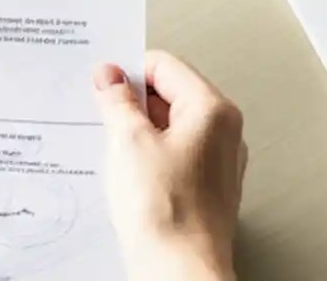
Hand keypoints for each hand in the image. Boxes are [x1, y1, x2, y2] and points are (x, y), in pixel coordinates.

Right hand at [94, 51, 247, 280]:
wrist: (178, 271)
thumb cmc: (167, 213)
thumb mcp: (128, 140)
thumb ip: (118, 100)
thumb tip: (111, 77)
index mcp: (213, 110)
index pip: (165, 65)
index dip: (129, 73)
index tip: (103, 87)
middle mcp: (223, 133)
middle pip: (170, 94)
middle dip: (133, 104)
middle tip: (107, 121)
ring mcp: (217, 162)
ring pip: (170, 127)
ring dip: (139, 134)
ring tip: (120, 156)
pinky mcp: (205, 188)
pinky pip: (174, 157)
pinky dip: (149, 159)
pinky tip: (132, 179)